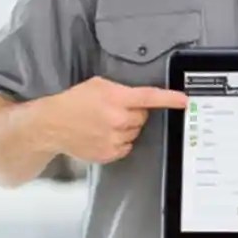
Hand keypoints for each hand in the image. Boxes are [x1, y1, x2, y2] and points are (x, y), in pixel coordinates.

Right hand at [40, 76, 186, 163]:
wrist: (53, 124)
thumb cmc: (73, 102)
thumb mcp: (97, 85)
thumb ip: (120, 90)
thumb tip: (138, 98)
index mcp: (116, 99)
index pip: (149, 98)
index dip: (169, 99)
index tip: (183, 100)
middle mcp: (118, 120)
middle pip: (143, 116)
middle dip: (134, 112)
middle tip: (115, 110)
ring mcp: (114, 139)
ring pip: (135, 132)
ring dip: (126, 127)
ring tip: (105, 123)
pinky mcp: (110, 153)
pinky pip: (127, 146)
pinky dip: (120, 141)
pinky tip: (103, 134)